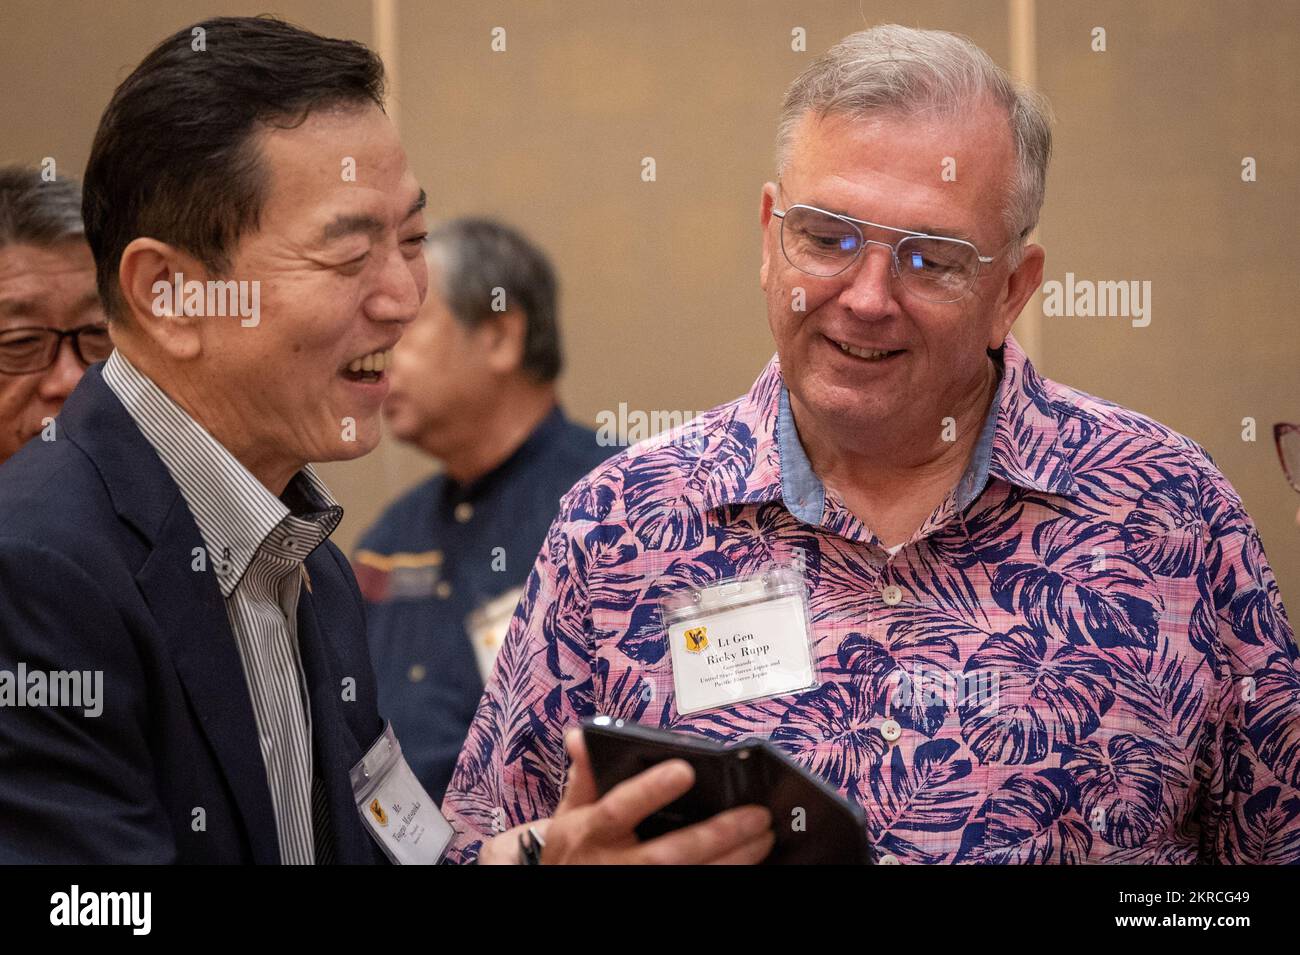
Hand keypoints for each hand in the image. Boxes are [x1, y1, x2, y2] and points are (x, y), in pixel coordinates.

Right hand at [478, 727, 773, 864]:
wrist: (556, 890)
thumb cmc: (574, 850)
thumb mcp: (570, 811)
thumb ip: (585, 774)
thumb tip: (580, 734)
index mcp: (592, 832)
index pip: (620, 808)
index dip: (651, 790)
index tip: (685, 769)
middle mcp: (614, 865)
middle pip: (668, 854)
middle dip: (716, 835)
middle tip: (756, 814)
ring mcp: (636, 888)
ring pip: (691, 879)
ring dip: (733, 861)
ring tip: (764, 837)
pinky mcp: (653, 903)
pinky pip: (696, 893)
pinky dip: (726, 878)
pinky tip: (751, 863)